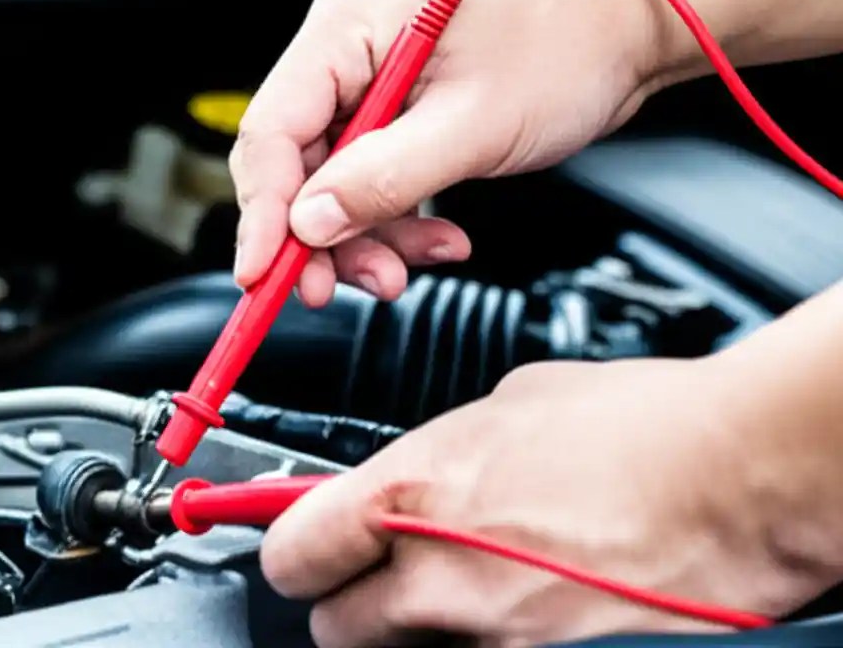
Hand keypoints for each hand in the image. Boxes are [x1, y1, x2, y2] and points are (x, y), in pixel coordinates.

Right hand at [231, 0, 667, 305]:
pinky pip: (369, 189)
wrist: (622, 39)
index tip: (264, 272)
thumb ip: (383, 179)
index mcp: (346, 30)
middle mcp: (346, 57)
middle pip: (294, 168)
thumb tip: (310, 224)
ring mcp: (368, 91)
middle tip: (335, 288)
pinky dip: (397, 226)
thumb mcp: (471, 125)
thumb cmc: (563, 47)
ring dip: (366, 241)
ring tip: (410, 266)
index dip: (263, 210)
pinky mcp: (393, 122)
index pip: (272, 131)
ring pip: (330, 190)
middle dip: (320, 237)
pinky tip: (437, 239)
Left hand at [260, 357, 833, 647]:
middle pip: (333, 626)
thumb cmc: (642, 428)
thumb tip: (397, 476)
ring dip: (425, 622)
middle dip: (351, 598)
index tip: (297, 546)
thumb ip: (430, 456)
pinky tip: (536, 598)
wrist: (744, 477)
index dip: (290, 550)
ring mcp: (490, 638)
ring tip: (487, 578)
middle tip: (387, 571)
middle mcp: (438, 580)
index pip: (289, 553)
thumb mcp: (503, 408)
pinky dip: (490, 635)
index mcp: (410, 496)